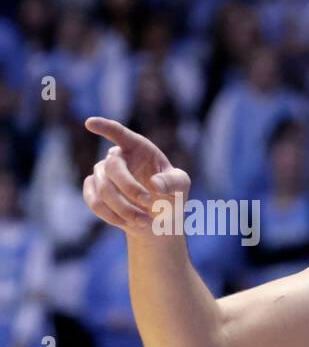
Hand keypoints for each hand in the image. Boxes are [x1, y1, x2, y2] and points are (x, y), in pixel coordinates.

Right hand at [82, 117, 190, 234]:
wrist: (158, 220)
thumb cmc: (171, 195)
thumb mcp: (181, 185)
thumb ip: (173, 181)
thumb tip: (155, 184)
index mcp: (138, 148)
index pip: (119, 133)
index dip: (105, 127)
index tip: (90, 123)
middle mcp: (117, 157)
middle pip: (112, 167)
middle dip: (129, 188)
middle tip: (149, 203)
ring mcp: (102, 174)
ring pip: (103, 188)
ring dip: (124, 208)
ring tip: (144, 221)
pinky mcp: (94, 191)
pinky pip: (94, 202)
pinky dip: (111, 215)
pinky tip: (126, 223)